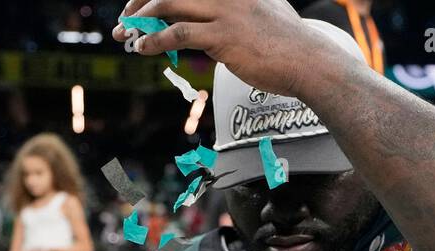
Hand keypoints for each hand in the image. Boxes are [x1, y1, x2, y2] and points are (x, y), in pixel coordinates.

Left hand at [111, 0, 329, 98]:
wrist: (309, 61)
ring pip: (168, 5)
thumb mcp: (265, 9)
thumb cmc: (288, 43)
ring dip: (140, 20)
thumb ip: (240, 6)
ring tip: (126, 35)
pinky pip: (178, 33)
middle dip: (140, 2)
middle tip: (125, 19)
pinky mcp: (223, 36)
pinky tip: (142, 48)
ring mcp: (224, 10)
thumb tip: (217, 19)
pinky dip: (153, 40)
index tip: (139, 3)